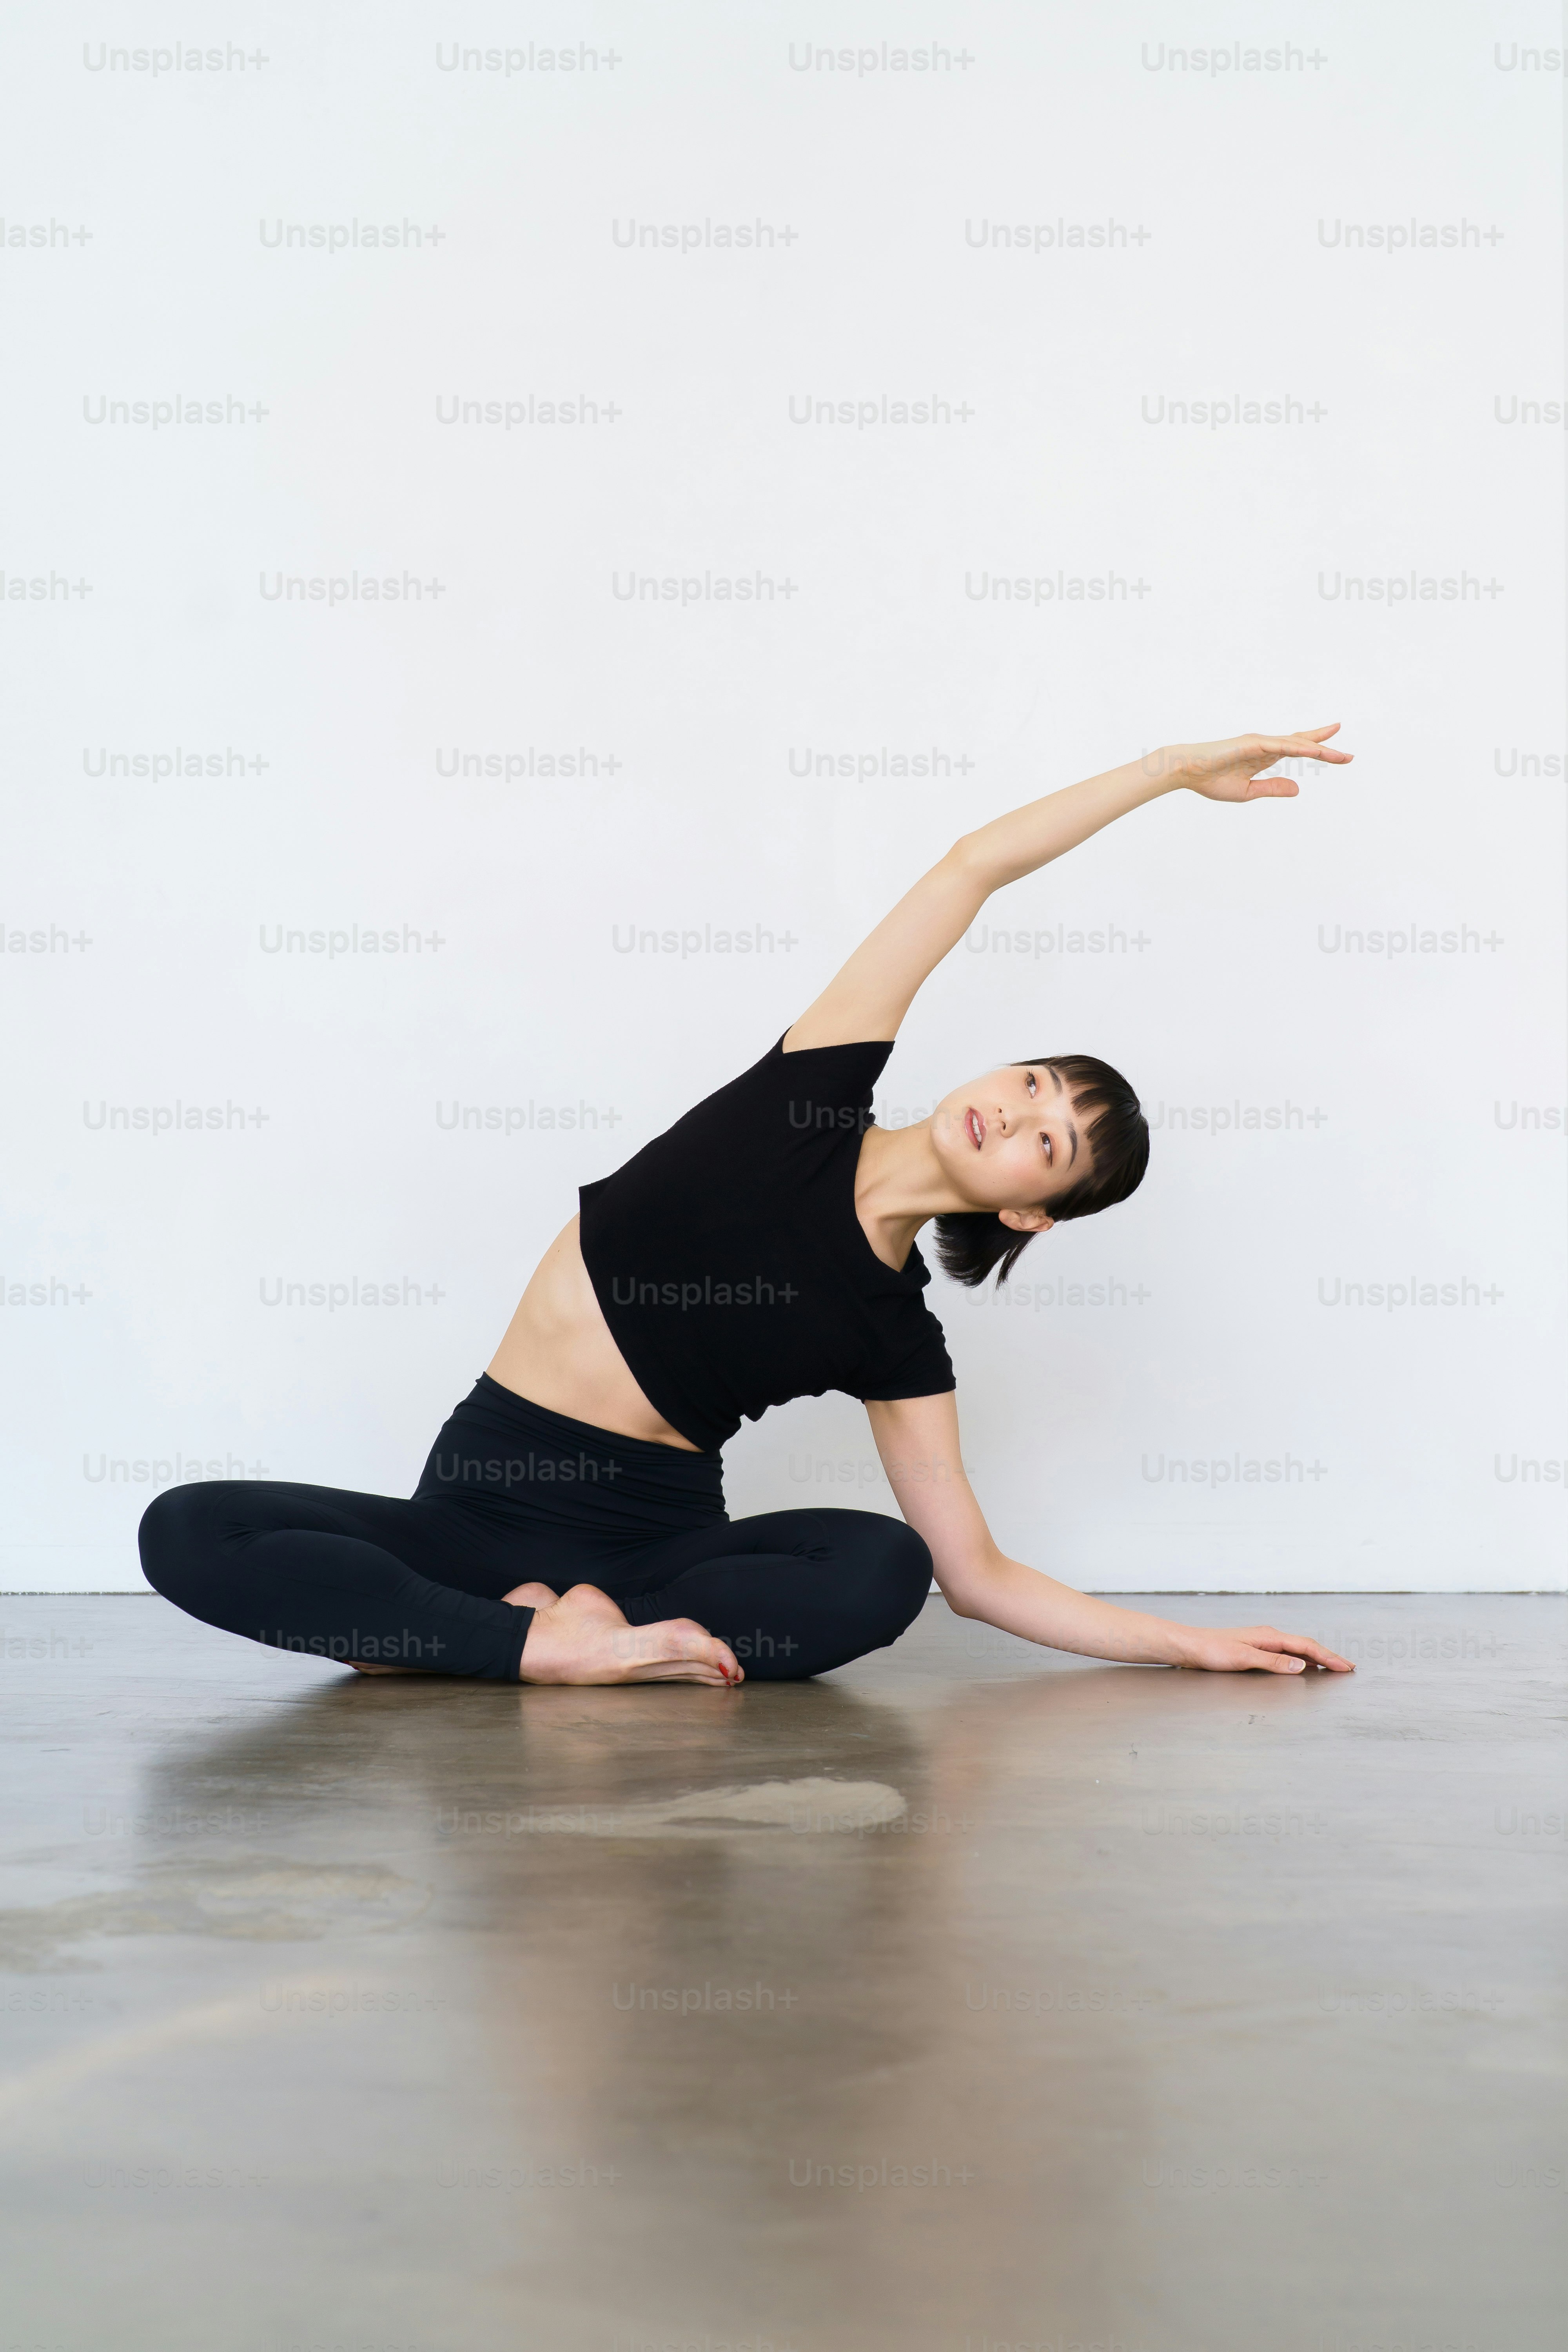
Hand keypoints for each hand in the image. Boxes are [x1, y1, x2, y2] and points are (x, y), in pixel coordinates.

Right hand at [1165, 724, 1351, 801]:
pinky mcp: (1253, 743)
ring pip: (1297, 745)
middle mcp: (1266, 746)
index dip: (1319, 752)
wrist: (1187, 771)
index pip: (1297, 751)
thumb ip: (1272, 789)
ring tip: (1340, 757)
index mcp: (1264, 757)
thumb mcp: (1248, 792)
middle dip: (1327, 748)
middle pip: (1303, 743)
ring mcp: (1261, 742)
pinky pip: (1282, 746)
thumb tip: (1299, 789)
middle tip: (1349, 755)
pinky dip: (1300, 748)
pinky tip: (1316, 751)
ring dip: (1319, 750)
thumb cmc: (1210, 780)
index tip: (1341, 757)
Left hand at [1169, 1623, 1354, 1674]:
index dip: (1328, 1657)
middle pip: (1305, 1645)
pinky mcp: (1254, 1648)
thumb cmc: (1211, 1651)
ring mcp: (1261, 1642)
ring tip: (1332, 1666)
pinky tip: (1302, 1666)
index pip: (1306, 1646)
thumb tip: (1301, 1665)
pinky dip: (1300, 1658)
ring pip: (1297, 1648)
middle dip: (1328, 1656)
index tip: (1346, 1667)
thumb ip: (1273, 1662)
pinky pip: (1286, 1653)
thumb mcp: (1243, 1658)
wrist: (1188, 1646)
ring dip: (1316, 1657)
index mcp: (1269, 1636)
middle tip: (1347, 1667)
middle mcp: (1268, 1636)